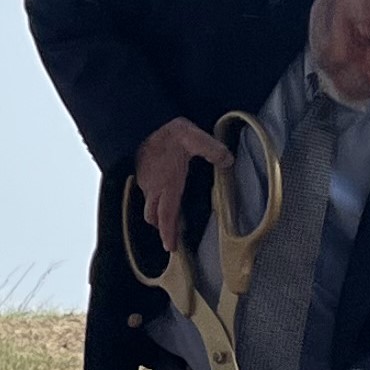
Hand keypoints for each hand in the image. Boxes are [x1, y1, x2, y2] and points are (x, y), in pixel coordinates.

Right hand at [131, 118, 229, 232]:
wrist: (141, 121)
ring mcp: (145, 180)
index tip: (171, 247)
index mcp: (168, 184)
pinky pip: (146, 191)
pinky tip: (162, 190)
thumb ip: (213, 151)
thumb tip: (228, 161)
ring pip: (148, 204)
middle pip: (153, 215)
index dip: (168, 233)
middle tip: (171, 233)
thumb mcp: (194, 138)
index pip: (167, 216)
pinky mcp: (141, 171)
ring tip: (168, 214)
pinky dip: (153, 198)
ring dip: (157, 212)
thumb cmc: (165, 132)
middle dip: (161, 226)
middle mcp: (154, 186)